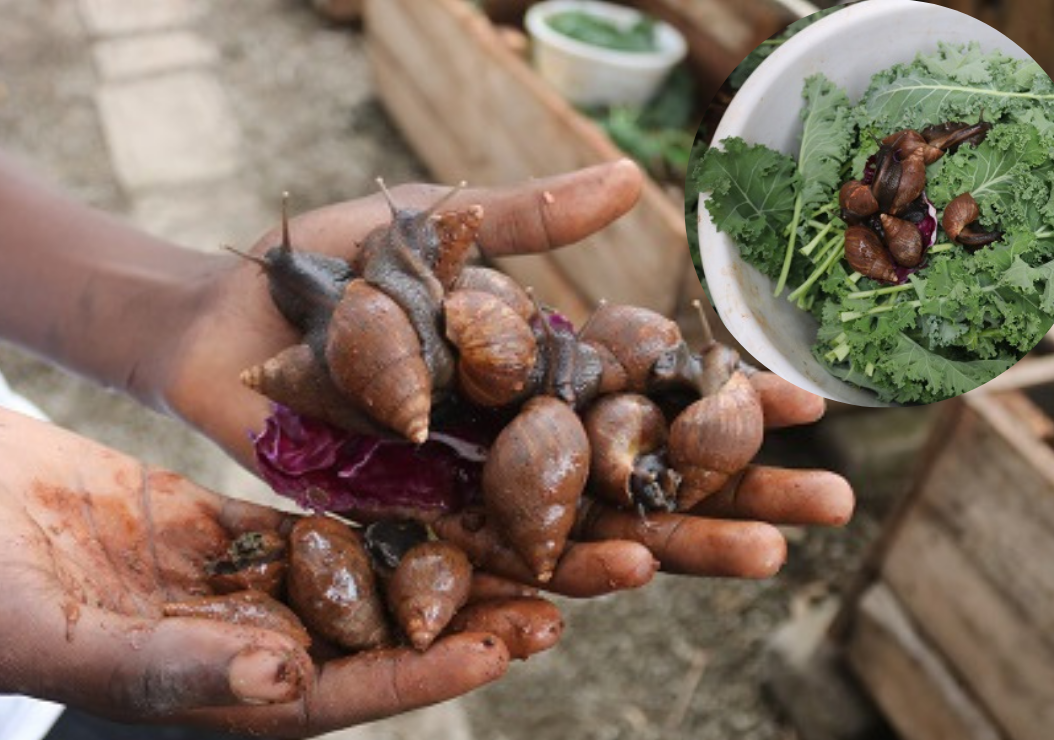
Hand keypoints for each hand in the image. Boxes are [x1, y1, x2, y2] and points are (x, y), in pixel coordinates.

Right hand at [0, 398, 548, 736]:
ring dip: (455, 547)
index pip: (343, 690)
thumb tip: (282, 683)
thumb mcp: (40, 626)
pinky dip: (386, 496)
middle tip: (587, 571)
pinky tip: (449, 468)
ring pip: (367, 571)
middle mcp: (233, 641)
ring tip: (545, 514)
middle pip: (382, 632)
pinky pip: (322, 514)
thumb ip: (160, 665)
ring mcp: (230, 582)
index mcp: (199, 686)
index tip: (525, 632)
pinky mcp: (219, 524)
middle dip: (483, 605)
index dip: (434, 665)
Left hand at [162, 160, 850, 592]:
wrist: (221, 321)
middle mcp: (518, 436)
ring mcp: (473, 485)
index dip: (724, 402)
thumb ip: (529, 218)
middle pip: (640, 471)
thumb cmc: (327, 271)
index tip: (809, 407)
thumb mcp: (435, 228)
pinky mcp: (417, 524)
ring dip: (678, 542)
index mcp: (535, 367)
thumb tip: (637, 183)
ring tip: (769, 561)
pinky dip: (567, 563)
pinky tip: (636, 573)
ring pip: (589, 525)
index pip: (651, 392)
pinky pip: (500, 552)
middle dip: (734, 490)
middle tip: (833, 512)